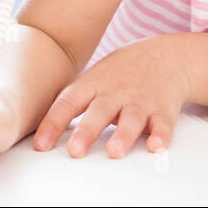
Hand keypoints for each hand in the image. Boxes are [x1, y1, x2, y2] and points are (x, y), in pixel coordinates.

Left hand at [32, 37, 189, 158]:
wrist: (165, 55)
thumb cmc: (121, 73)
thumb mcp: (93, 78)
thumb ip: (72, 102)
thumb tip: (42, 132)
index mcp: (93, 84)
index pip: (69, 102)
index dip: (53, 122)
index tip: (41, 144)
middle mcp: (116, 92)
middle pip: (99, 111)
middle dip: (86, 131)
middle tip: (75, 151)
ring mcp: (140, 100)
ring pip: (131, 118)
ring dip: (123, 135)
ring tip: (114, 152)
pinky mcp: (163, 109)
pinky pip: (163, 123)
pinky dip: (161, 135)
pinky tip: (156, 146)